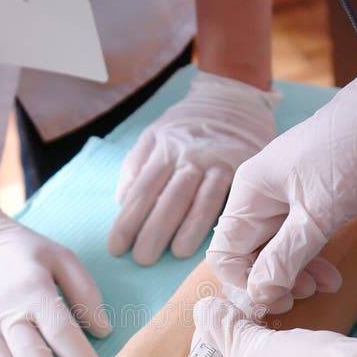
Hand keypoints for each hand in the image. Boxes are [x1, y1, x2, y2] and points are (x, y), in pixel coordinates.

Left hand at [107, 69, 279, 265]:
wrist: (234, 97)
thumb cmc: (189, 124)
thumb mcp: (156, 133)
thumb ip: (137, 165)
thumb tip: (122, 202)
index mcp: (162, 148)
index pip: (140, 190)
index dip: (127, 221)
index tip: (116, 247)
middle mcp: (188, 155)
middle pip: (166, 199)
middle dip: (151, 231)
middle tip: (141, 259)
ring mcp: (215, 162)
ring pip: (197, 200)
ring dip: (185, 229)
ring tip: (173, 255)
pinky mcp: (240, 168)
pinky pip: (226, 197)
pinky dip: (215, 218)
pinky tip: (209, 239)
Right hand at [208, 35, 356, 313]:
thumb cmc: (354, 153)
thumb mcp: (318, 214)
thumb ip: (285, 258)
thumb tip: (258, 295)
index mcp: (250, 192)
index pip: (225, 252)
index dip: (244, 281)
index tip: (275, 300)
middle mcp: (261, 194)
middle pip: (251, 252)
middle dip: (274, 279)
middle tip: (303, 297)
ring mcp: (287, 195)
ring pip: (278, 248)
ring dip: (296, 273)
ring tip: (324, 287)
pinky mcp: (313, 198)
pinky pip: (300, 238)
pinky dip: (312, 259)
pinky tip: (331, 275)